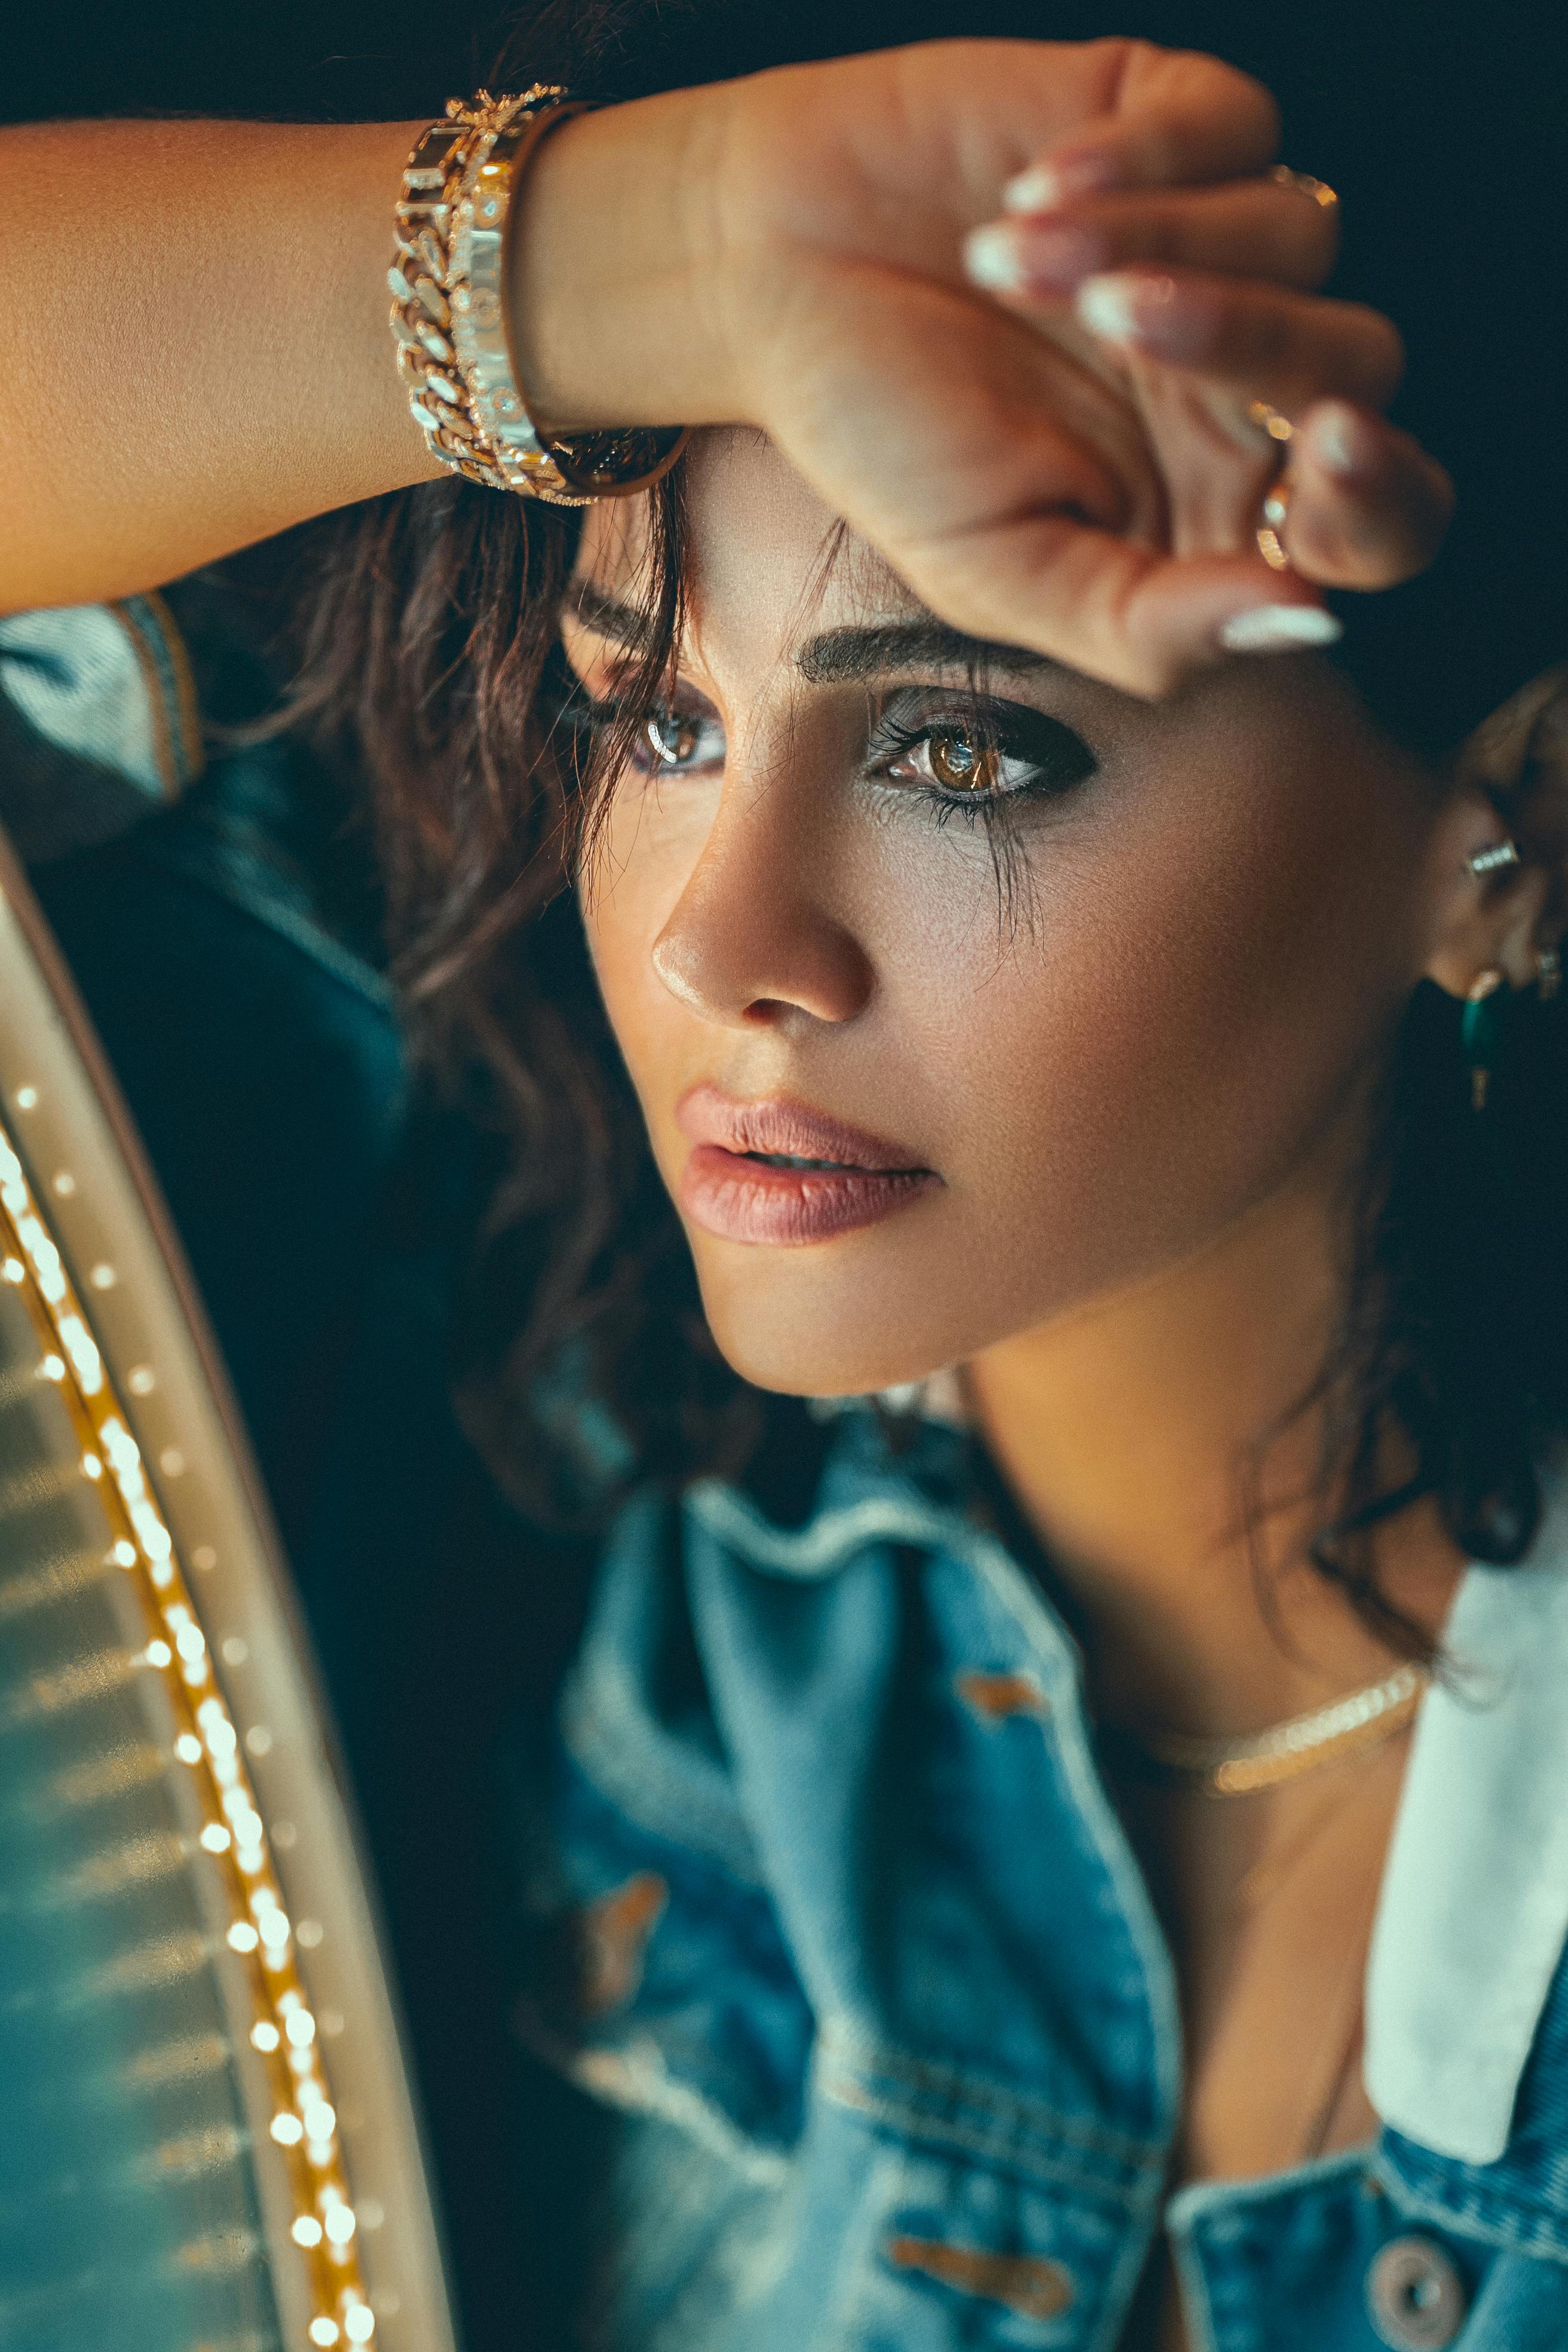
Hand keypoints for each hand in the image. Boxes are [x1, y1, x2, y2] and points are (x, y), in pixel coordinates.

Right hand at [518, 40, 1451, 695]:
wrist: (770, 271)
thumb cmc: (881, 435)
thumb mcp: (999, 575)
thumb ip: (1147, 627)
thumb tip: (1305, 621)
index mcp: (1215, 505)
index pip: (1374, 516)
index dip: (1384, 493)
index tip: (1327, 456)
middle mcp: (1239, 381)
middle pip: (1359, 362)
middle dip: (1252, 343)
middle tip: (1118, 326)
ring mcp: (1220, 244)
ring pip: (1304, 235)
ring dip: (1155, 245)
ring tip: (1004, 262)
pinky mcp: (1179, 124)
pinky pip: (1238, 128)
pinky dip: (1140, 160)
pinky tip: (1025, 190)